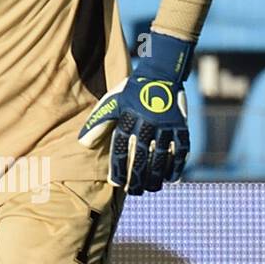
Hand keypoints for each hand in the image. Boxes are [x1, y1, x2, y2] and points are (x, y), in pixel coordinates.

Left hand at [77, 32, 192, 192]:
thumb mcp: (111, 102)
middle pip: (140, 158)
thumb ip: (97, 123)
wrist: (161, 72)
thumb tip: (83, 144)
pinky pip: (181, 149)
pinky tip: (171, 179)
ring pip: (161, 157)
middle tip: (133, 191)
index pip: (120, 149)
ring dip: (155, 176)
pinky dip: (176, 166)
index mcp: (127, 118)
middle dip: (136, 178)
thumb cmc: (131, 92)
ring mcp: (166, 124)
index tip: (116, 183)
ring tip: (150, 188)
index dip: (118, 168)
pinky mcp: (181, 125)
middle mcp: (146, 122)